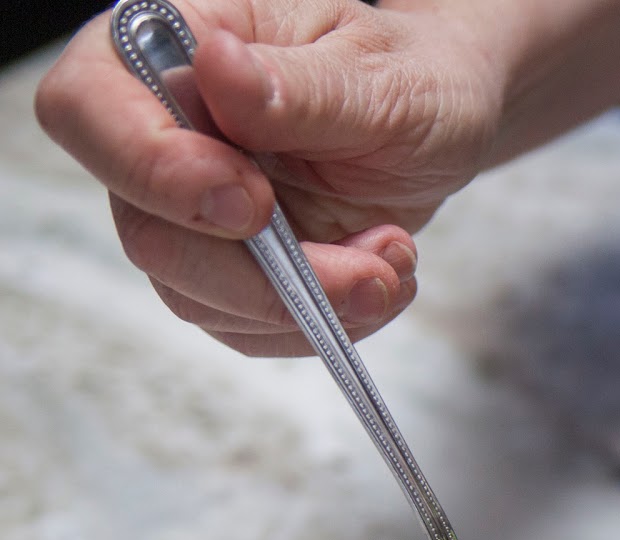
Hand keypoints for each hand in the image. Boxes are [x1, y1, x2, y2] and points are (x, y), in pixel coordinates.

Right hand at [34, 0, 502, 354]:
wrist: (449, 120)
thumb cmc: (412, 78)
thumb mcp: (378, 78)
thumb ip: (297, 88)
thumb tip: (217, 66)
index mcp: (175, 48)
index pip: (86, 107)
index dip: (150, 168)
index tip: (250, 202)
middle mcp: (169, 132)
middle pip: (145, 231)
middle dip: (259, 275)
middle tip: (364, 264)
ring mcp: (195, 210)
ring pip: (196, 296)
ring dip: (307, 305)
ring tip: (392, 259)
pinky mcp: (236, 269)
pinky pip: (248, 328)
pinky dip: (323, 322)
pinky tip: (381, 278)